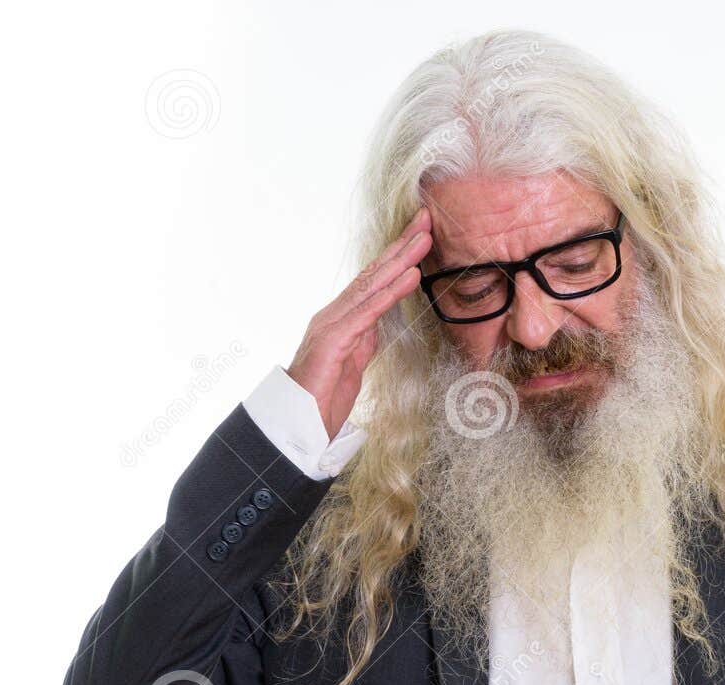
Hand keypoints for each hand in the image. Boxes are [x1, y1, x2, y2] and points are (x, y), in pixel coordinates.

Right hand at [286, 207, 431, 437]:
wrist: (298, 425)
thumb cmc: (322, 398)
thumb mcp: (353, 363)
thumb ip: (365, 338)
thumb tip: (380, 321)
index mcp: (340, 318)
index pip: (373, 280)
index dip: (396, 256)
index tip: (419, 234)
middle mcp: (334, 314)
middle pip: (373, 273)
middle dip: (401, 245)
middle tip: (426, 219)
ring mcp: (332, 324)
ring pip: (371, 285)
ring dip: (400, 260)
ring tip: (424, 239)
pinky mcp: (334, 340)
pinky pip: (368, 312)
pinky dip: (391, 292)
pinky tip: (410, 276)